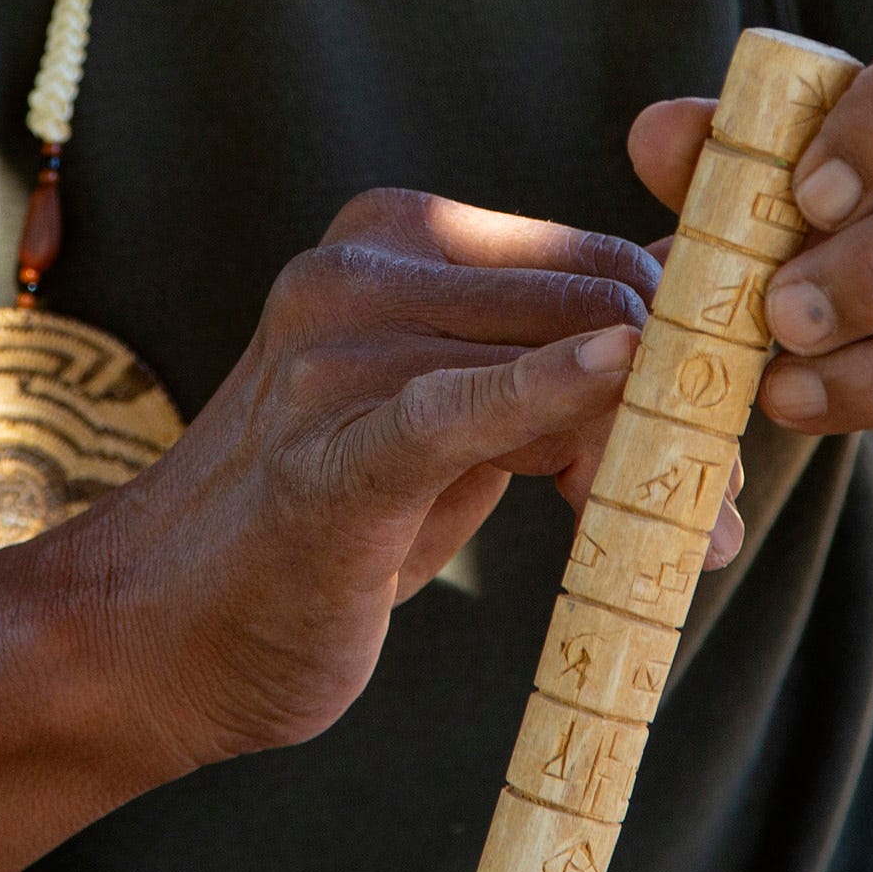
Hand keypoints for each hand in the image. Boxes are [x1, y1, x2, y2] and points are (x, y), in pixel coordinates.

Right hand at [54, 190, 703, 771]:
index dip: (676, 349)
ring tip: (688, 541)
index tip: (716, 443)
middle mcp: (352, 269)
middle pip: (593, 299)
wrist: (156, 635)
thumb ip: (554, 345)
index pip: (591, 255)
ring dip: (645, 457)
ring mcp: (329, 355)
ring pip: (560, 358)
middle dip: (676, 403)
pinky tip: (612, 380)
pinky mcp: (324, 452)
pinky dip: (545, 392)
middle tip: (714, 512)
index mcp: (386, 236)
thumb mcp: (449, 413)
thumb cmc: (323, 526)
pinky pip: (458, 408)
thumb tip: (695, 283)